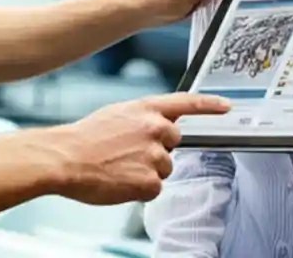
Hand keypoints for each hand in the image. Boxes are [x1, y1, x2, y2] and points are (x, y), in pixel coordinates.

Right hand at [47, 93, 231, 204]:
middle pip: (174, 142)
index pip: (186, 103)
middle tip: (131, 153)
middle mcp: (155, 129)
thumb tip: (156, 129)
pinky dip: (140, 189)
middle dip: (158, 149)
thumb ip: (141, 119)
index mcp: (146, 109)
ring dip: (147, 171)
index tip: (227, 107)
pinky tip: (120, 181)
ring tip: (120, 168)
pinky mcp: (151, 181)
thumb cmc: (84, 138)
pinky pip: (154, 188)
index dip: (209, 105)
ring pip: (164, 168)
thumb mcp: (116, 115)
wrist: (65, 158)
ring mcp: (155, 155)